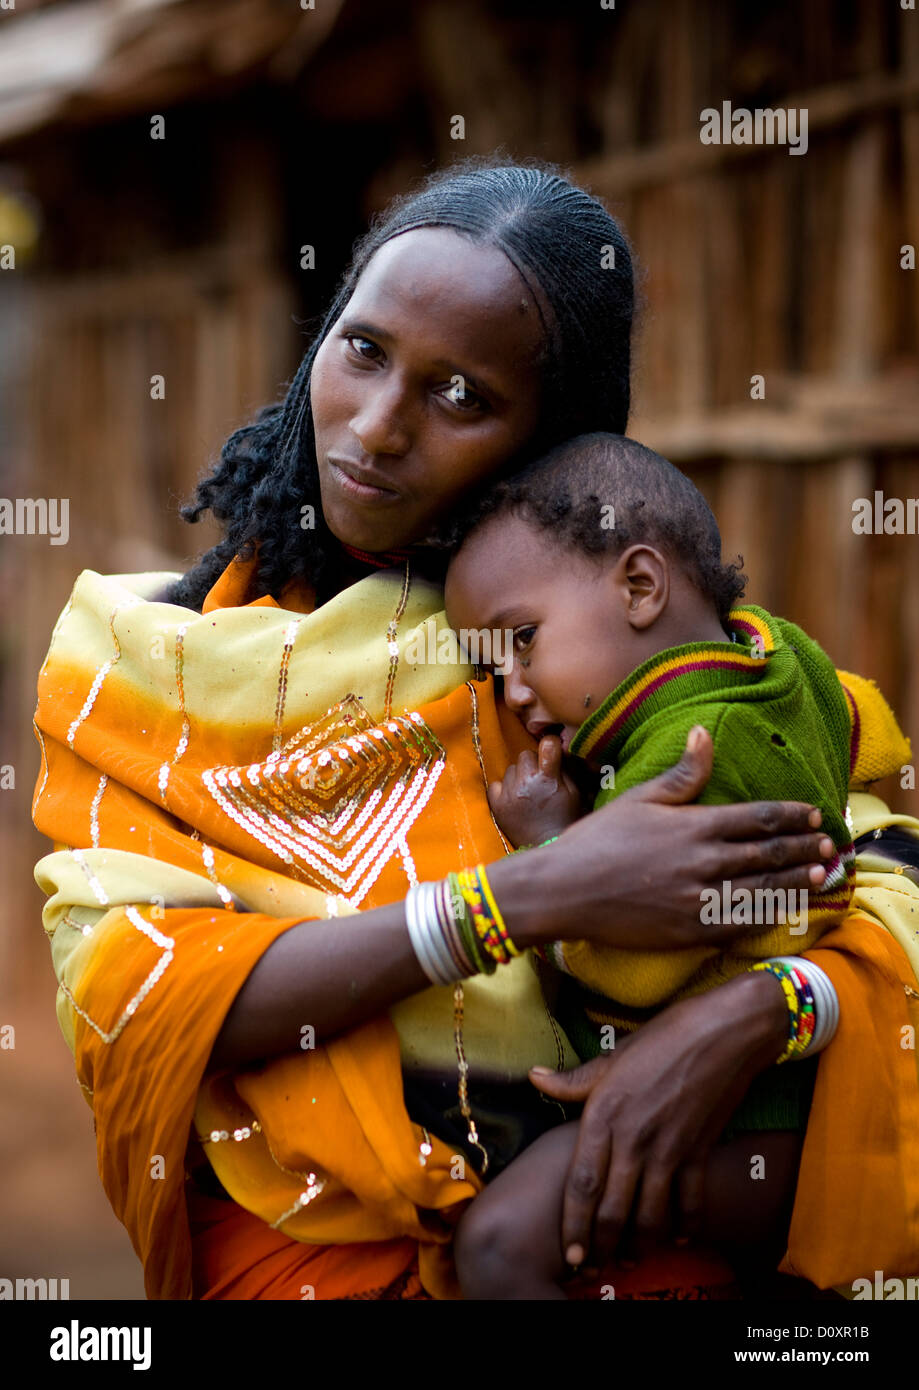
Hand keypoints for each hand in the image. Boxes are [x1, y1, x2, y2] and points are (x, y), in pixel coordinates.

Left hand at [488, 735, 583, 847]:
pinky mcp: (497, 805)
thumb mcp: (575, 793)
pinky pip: (495, 784)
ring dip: (518, 776)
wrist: (548, 845)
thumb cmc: (565, 818)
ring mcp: (509, 793)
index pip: (547, 744)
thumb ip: (566, 769)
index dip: (551, 746)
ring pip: (510, 769)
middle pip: (525, 754)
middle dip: (533, 763)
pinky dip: (503, 789)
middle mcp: (526, 781)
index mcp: (548, 777)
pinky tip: (514, 798)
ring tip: (528, 792)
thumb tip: (558, 751)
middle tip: (539, 779)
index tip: (551, 753)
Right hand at [517, 725, 833, 951]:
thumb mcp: (640, 798)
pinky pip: (742, 923)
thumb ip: (682, 773)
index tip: (813, 813)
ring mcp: (700, 900)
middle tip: (829, 845)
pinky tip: (788, 909)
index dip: (790, 815)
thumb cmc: (597, 840)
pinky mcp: (691, 930)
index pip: (757, 818)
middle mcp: (704, 862)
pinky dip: (771, 914)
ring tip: (822, 874)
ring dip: (798, 881)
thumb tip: (704, 733)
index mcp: (693, 825)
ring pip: (763, 889)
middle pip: (769, 854)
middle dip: (803, 847)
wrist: (564, 890)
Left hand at [528, 968, 789, 1266]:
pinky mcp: (701, 1151)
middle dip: (603, 1245)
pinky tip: (680, 1240)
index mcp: (605, 1113)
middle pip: (613, 1209)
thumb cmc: (664, 1037)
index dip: (574, 1222)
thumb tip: (534, 1078)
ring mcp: (670, 1148)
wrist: (724, 1031)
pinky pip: (692, 1202)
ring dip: (640, 1244)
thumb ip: (574, 1080)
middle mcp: (634, 1137)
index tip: (571, 1252)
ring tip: (630, 1258)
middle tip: (595, 1267)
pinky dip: (687, 1227)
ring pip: (651, 1215)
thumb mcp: (612, 1056)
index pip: (582, 1182)